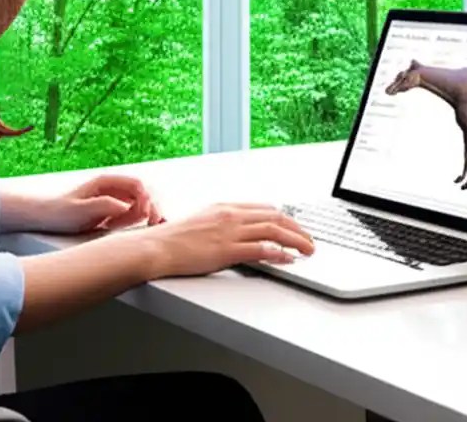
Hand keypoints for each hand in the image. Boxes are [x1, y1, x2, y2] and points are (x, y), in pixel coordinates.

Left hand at [33, 174, 164, 234]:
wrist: (47, 217)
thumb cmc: (61, 213)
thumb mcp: (81, 211)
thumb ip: (104, 206)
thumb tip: (126, 206)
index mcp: (107, 181)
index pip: (138, 184)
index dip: (146, 198)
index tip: (146, 215)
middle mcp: (114, 187)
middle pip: (145, 192)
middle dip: (153, 207)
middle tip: (154, 225)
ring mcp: (116, 198)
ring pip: (142, 203)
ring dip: (145, 215)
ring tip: (131, 227)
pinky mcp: (115, 210)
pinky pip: (134, 213)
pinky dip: (139, 220)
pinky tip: (131, 230)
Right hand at [140, 203, 315, 277]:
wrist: (156, 247)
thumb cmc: (173, 239)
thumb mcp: (202, 222)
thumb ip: (222, 224)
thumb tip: (239, 233)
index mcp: (225, 207)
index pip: (265, 208)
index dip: (285, 218)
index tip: (295, 226)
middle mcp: (230, 215)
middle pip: (275, 216)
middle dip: (297, 228)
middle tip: (309, 240)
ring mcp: (229, 232)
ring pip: (273, 230)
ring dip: (295, 240)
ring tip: (307, 250)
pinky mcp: (226, 250)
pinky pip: (260, 249)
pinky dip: (279, 253)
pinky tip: (288, 259)